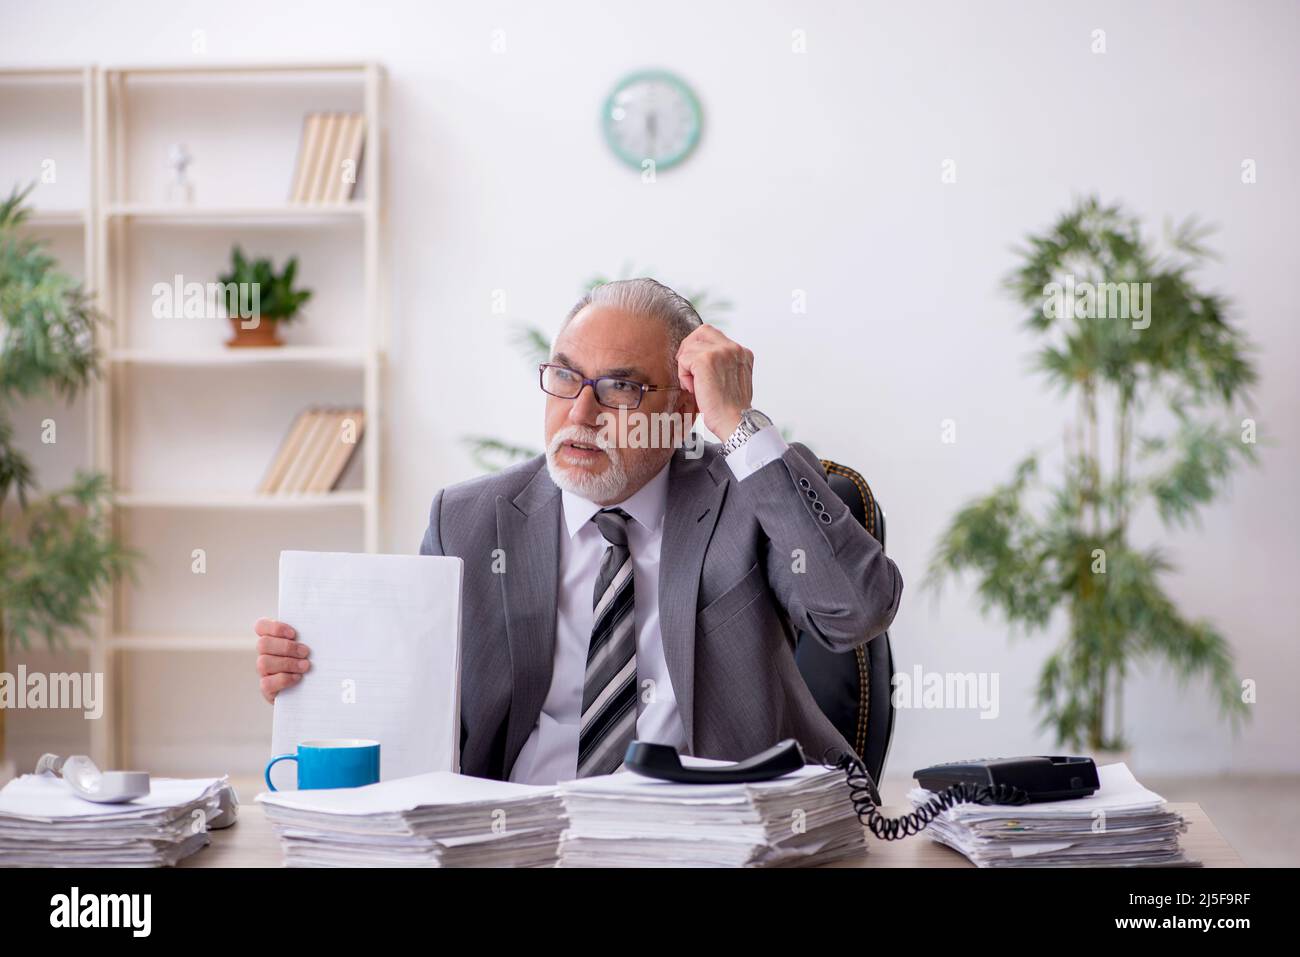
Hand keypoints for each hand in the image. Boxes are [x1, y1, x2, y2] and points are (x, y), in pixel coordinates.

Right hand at [255, 617, 309, 703]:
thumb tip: (326, 628)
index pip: (261, 626)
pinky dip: (284, 679)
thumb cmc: (315, 660)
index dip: (275, 628)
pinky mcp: (267, 689)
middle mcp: (265, 654)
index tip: (293, 633)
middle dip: (286, 647)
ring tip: (305, 666)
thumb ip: (313, 635)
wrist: (316, 687)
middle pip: (263, 644)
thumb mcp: (315, 645)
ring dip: (287, 663)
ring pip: (264, 663)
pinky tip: (298, 678)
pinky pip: (267, 683)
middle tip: (306, 652)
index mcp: (273, 638)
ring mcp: (264, 672)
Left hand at [675, 324, 752, 438]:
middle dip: (689, 349)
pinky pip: (684, 359)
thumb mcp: (733, 379)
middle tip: (688, 371)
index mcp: (742, 352)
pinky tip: (694, 389)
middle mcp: (734, 348)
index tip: (697, 368)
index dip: (700, 349)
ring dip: (687, 367)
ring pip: (690, 347)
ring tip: (695, 386)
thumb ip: (723, 365)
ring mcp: (721, 352)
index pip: (715, 336)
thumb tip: (699, 361)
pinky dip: (684, 375)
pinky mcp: (706, 360)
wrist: (735, 421)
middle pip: (702, 332)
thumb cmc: (731, 409)